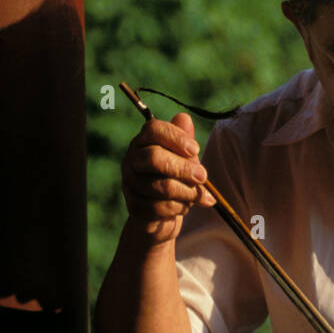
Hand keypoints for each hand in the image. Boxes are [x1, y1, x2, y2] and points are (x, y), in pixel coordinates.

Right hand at [121, 111, 215, 244]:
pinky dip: (178, 208)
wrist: (162, 214)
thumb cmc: (176, 178)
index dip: (176, 137)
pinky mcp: (134, 206)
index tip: (196, 149)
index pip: (153, 129)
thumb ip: (185, 141)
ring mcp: (130, 183)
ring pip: (160, 186)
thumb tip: (184, 118)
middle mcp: (132, 159)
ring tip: (199, 196)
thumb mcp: (185, 158)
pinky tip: (185, 207)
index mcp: (144, 141)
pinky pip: (159, 207)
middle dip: (183, 168)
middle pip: (154, 158)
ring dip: (186, 192)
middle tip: (203, 176)